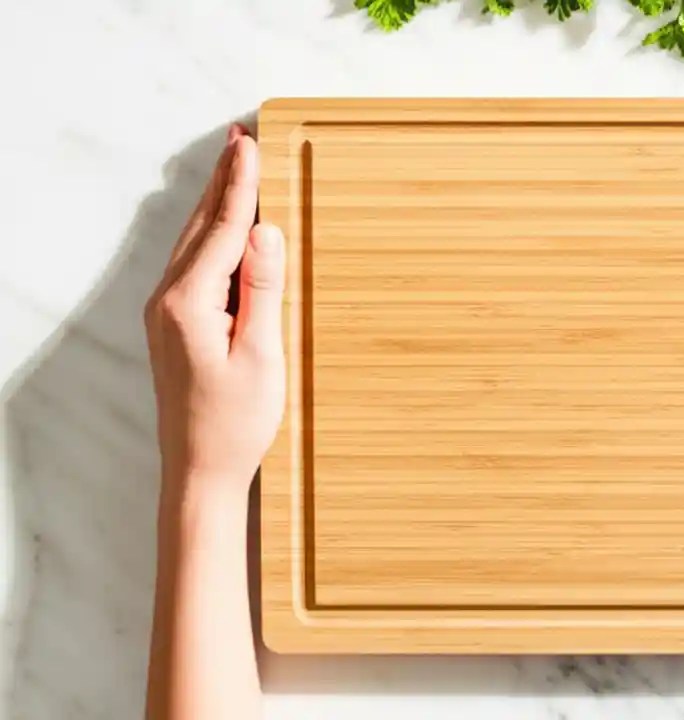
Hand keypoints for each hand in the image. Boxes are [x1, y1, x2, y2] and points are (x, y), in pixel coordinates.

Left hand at [145, 124, 285, 496]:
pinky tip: (224, 229)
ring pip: (195, 243)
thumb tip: (266, 232)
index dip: (241, 186)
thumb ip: (263, 289)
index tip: (251, 146)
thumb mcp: (261, 354)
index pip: (224, 230)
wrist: (200, 471)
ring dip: (217, 205)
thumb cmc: (235, 422)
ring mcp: (167, 313)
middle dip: (223, 182)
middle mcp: (168, 301)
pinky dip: (213, 236)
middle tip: (240, 140)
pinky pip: (194, 265)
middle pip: (202, 227)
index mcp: (189, 303)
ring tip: (233, 170)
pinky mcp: (175, 326)